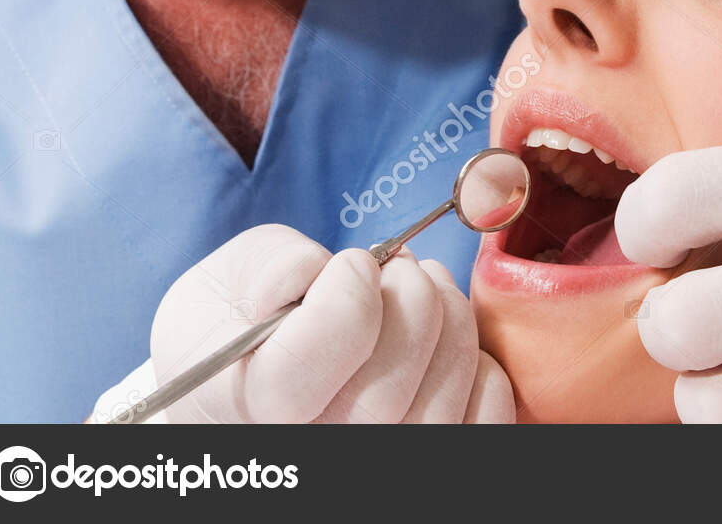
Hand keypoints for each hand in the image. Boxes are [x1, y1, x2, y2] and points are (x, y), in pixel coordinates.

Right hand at [148, 225, 513, 422]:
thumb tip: (315, 270)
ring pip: (437, 415)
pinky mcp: (427, 452)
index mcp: (247, 403)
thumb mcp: (239, 273)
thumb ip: (272, 268)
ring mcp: (373, 458)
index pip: (300, 375)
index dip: (344, 301)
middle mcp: (307, 447)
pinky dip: (482, 374)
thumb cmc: (252, 313)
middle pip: (383, 400)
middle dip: (412, 306)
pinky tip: (448, 342)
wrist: (252, 360)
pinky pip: (481, 427)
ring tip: (426, 290)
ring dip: (452, 329)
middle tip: (403, 269)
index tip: (354, 264)